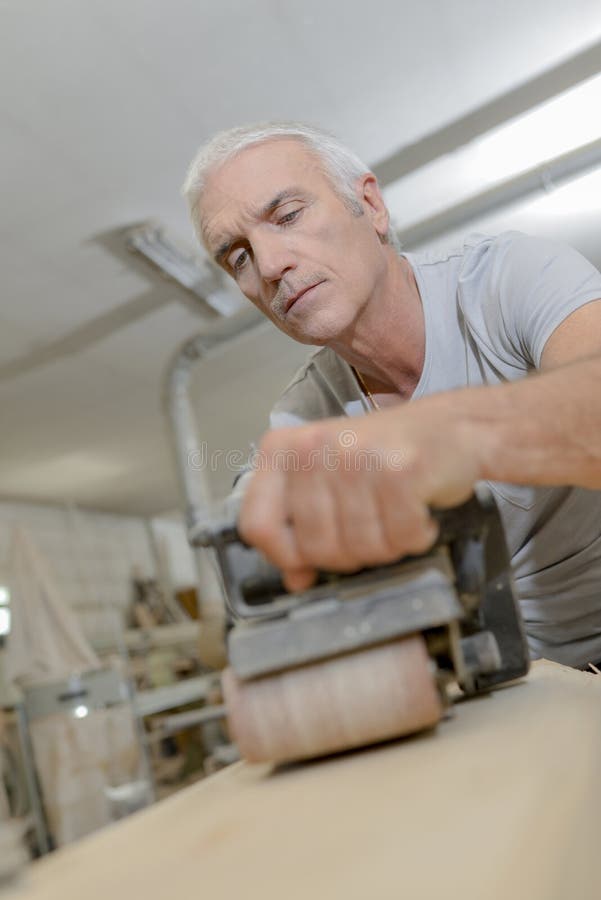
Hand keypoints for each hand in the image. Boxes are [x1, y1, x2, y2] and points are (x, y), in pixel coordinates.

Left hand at [239, 399, 482, 590]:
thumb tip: (294, 578)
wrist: (452, 427)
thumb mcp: (330, 483)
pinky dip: (416, 537)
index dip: (283, 556)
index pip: (257, 524)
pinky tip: (418, 513)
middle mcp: (314, 447)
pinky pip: (400, 537)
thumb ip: (302, 528)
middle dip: (348, 556)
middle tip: (369, 533)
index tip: (306, 561)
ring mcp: (356, 457)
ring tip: (395, 519)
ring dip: (386, 547)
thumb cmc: (388, 455)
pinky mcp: (399, 469)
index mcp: (283, 450)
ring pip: (358, 547)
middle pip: (313, 547)